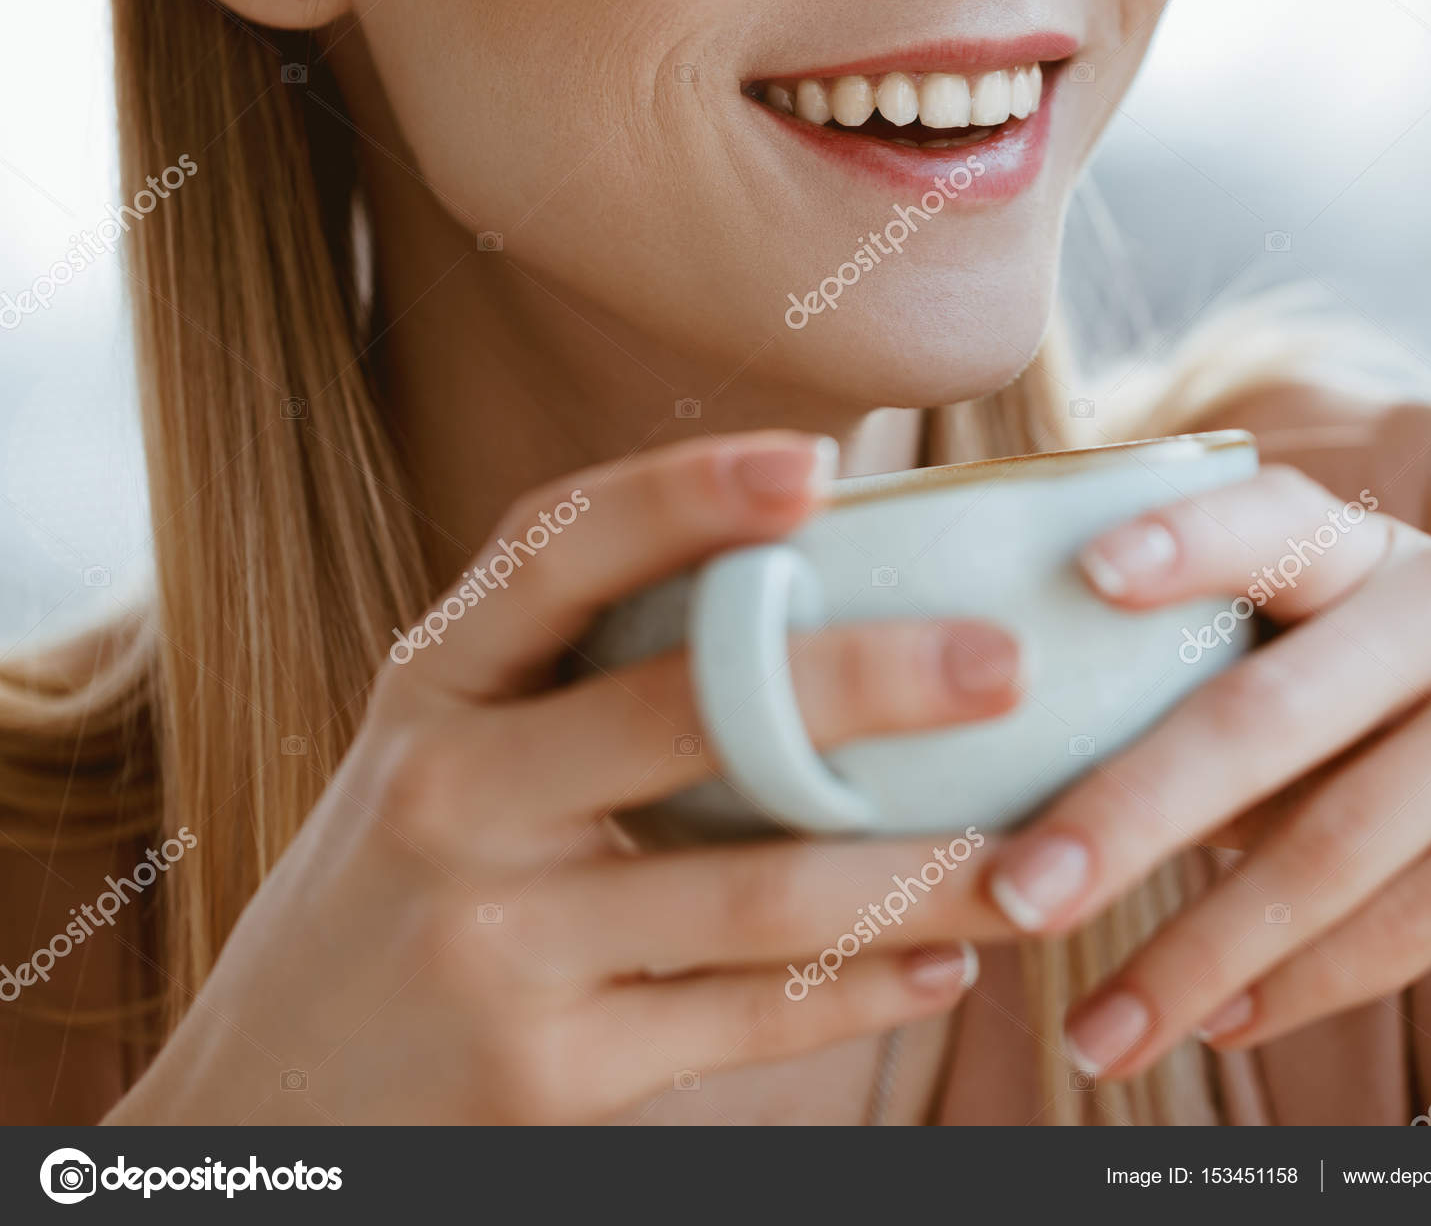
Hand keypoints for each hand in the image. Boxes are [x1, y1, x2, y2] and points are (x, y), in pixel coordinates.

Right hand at [103, 433, 1017, 1125]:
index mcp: (433, 685)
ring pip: (757, 887)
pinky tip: (943, 964)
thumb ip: (570, 668)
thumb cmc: (401, 882)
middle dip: (866, 679)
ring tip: (1032, 853)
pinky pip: (744, 1016)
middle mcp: (450, 795)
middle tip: (1004, 663)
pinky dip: (863, 988)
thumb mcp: (442, 747)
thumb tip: (795, 566)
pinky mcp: (541, 1073)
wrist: (265, 1105)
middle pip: (688, 708)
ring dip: (921, 870)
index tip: (819, 458)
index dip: (686, 490)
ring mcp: (493, 940)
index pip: (557, 549)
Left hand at [984, 465, 1430, 1078]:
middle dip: (1126, 814)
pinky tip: (1214, 1024)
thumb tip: (1052, 786)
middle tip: (1013, 892)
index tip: (1090, 575)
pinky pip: (1412, 922)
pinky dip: (1299, 984)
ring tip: (1095, 1030)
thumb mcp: (1359, 657)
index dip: (1186, 541)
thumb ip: (1244, 685)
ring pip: (1331, 845)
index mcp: (1379, 552)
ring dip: (1198, 951)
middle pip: (1266, 713)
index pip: (1274, 522)